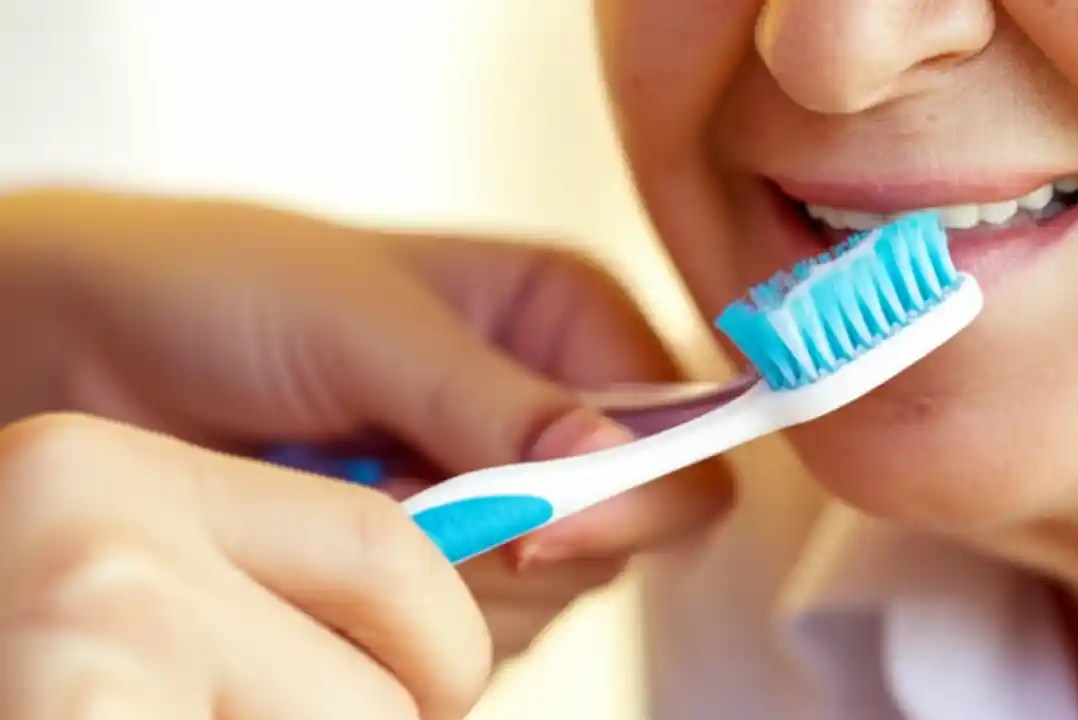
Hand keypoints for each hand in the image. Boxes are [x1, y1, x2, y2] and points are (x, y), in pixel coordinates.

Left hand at [0, 188, 733, 658]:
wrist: (85, 350)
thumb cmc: (225, 286)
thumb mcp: (363, 321)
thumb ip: (491, 398)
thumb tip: (612, 459)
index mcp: (561, 318)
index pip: (680, 426)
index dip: (642, 487)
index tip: (547, 523)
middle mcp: (548, 410)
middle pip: (623, 530)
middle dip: (516, 537)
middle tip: (405, 492)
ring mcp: (496, 494)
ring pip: (548, 594)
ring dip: (448, 568)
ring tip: (349, 491)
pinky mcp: (437, 560)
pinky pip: (472, 627)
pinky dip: (402, 607)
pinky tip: (335, 536)